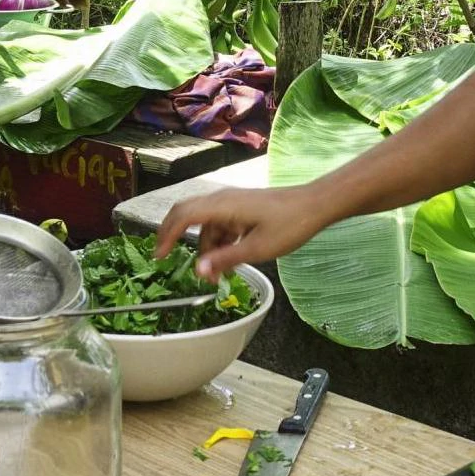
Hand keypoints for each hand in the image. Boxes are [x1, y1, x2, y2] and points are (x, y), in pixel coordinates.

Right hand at [158, 184, 336, 280]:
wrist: (315, 205)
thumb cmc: (289, 225)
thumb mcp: (256, 248)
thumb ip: (225, 259)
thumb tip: (198, 271)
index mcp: (222, 206)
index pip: (182, 216)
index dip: (166, 235)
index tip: (159, 257)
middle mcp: (222, 200)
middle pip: (187, 214)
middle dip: (175, 237)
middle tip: (168, 259)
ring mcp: (232, 203)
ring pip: (206, 225)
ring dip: (205, 248)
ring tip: (215, 276)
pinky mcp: (241, 208)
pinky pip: (220, 224)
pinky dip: (219, 243)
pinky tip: (229, 260)